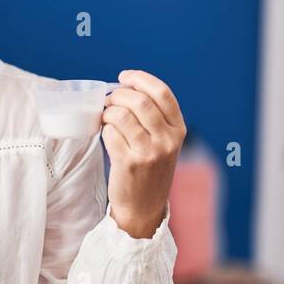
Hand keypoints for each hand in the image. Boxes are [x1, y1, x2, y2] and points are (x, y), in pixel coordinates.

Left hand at [100, 69, 185, 238]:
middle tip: (109, 100)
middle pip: (139, 101)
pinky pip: (109, 134)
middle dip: (118, 95)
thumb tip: (126, 87)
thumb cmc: (150, 170)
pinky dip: (104, 131)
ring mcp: (149, 152)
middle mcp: (168, 140)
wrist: (144, 208)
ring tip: (106, 118)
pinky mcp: (129, 163)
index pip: (163, 93)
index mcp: (179, 130)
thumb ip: (155, 118)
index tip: (125, 76)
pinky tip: (107, 137)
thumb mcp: (164, 143)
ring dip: (108, 112)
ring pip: (121, 115)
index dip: (141, 78)